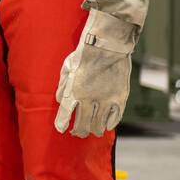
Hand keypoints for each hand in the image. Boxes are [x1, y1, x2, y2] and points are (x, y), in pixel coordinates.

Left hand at [53, 9, 139, 137]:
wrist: (107, 45)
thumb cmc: (85, 54)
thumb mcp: (67, 67)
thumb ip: (63, 85)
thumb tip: (59, 99)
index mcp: (73, 91)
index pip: (65, 115)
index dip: (62, 124)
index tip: (62, 129)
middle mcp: (88, 99)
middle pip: (83, 125)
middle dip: (79, 132)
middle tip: (78, 133)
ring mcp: (106, 99)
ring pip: (99, 125)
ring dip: (94, 130)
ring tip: (93, 131)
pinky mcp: (120, 97)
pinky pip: (115, 118)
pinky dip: (110, 124)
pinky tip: (107, 126)